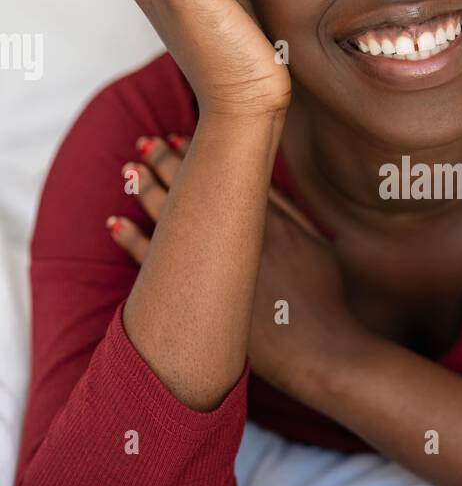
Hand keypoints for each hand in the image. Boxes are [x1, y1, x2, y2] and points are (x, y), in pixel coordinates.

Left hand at [107, 135, 368, 399]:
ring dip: (146, 190)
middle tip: (146, 142)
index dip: (197, 153)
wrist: (319, 349)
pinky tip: (114, 223)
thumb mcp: (318, 244)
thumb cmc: (325, 298)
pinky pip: (154, 265)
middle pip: (191, 189)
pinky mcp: (198, 298)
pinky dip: (132, 241)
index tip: (179, 136)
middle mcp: (233, 236)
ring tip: (129, 169)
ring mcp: (213, 268)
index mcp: (263, 219)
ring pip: (168, 218)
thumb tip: (264, 179)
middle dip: (166, 162)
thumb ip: (291, 211)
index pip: (223, 174)